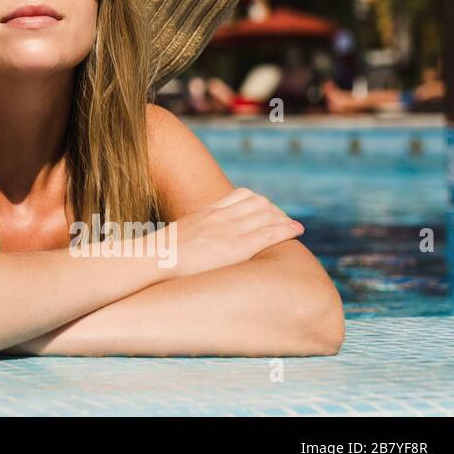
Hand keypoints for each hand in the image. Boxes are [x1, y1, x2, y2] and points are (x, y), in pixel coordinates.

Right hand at [160, 186, 303, 278]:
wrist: (156, 258)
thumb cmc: (159, 256)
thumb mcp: (174, 239)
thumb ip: (187, 238)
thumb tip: (183, 249)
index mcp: (206, 211)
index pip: (240, 196)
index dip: (258, 201)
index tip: (266, 210)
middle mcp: (221, 214)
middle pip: (257, 202)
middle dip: (274, 210)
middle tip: (283, 220)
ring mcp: (230, 228)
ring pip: (267, 214)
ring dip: (283, 218)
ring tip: (293, 226)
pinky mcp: (238, 245)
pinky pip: (270, 232)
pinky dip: (287, 229)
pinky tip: (297, 231)